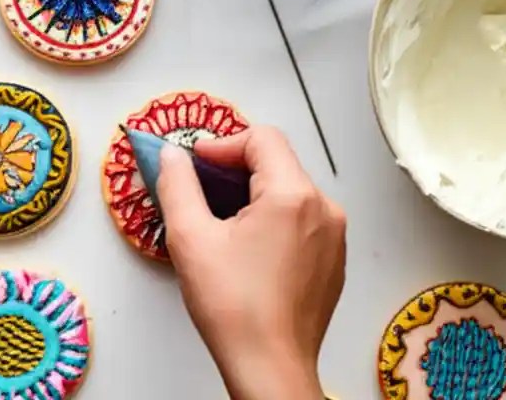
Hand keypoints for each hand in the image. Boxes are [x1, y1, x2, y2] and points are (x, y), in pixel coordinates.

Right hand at [156, 127, 345, 399]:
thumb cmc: (234, 308)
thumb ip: (177, 185)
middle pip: (277, 163)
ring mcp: (333, 237)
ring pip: (290, 192)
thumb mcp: (190, 237)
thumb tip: (171, 156)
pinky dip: (273, 221)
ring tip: (220, 226)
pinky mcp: (332, 261)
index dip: (222, 144)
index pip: (262, 138)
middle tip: (201, 192)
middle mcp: (324, 209)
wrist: (269, 366)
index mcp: (293, 195)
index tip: (195, 164)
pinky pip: (302, 221)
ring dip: (253, 196)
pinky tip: (245, 251)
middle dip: (235, 170)